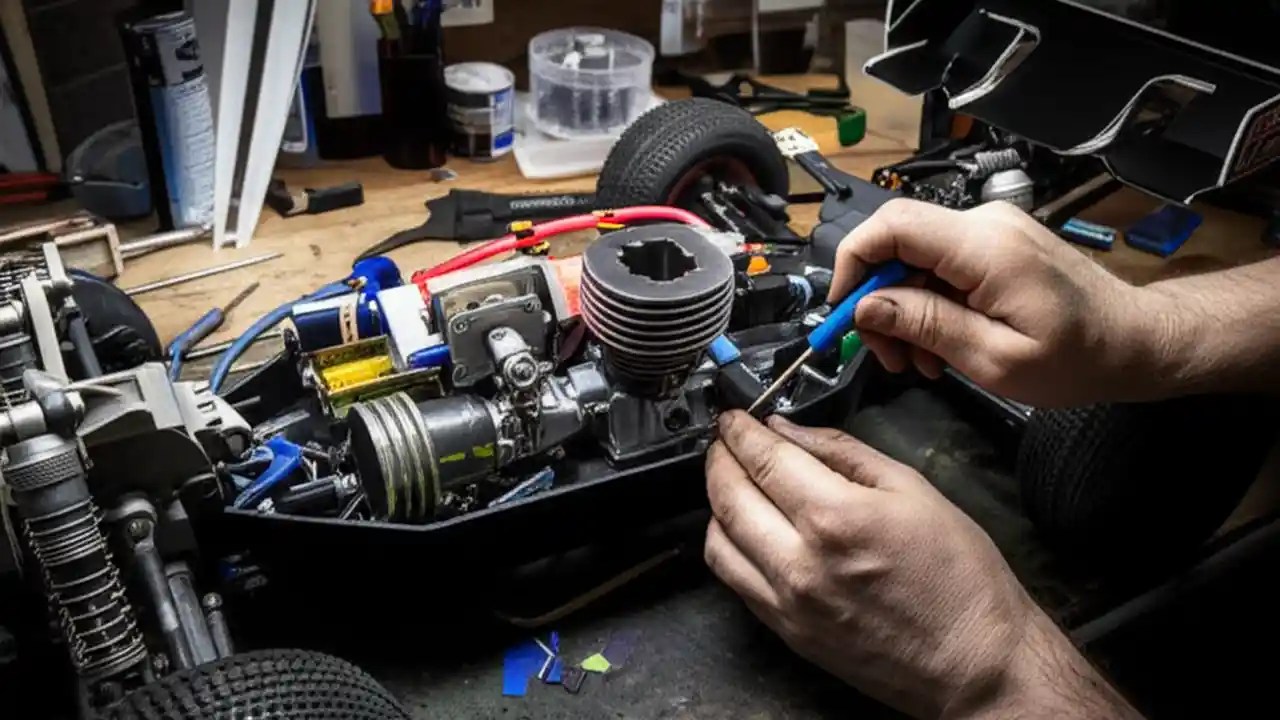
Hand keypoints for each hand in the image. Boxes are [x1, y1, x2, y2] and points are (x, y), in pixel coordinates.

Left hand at [704, 411, 1142, 718]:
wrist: (976, 662)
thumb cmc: (960, 575)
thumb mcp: (912, 489)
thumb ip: (843, 451)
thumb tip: (789, 429)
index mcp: (836, 518)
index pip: (763, 459)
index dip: (739, 431)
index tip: (733, 417)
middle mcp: (801, 563)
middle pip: (728, 496)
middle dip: (719, 457)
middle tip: (725, 440)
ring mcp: (788, 603)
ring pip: (719, 539)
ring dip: (716, 501)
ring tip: (731, 479)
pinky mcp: (787, 631)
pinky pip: (734, 579)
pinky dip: (726, 543)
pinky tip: (743, 527)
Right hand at [831, 199, 1168, 406]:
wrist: (1133, 342)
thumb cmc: (1078, 358)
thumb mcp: (994, 359)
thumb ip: (926, 325)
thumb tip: (867, 306)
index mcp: (985, 247)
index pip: (891, 226)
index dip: (853, 263)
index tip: (844, 311)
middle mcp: (985, 224)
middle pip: (896, 244)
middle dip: (877, 300)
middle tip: (885, 354)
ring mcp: (991, 231)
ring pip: (913, 259)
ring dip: (902, 310)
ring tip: (917, 361)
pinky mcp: (994, 245)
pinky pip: (938, 266)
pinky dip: (927, 304)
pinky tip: (938, 344)